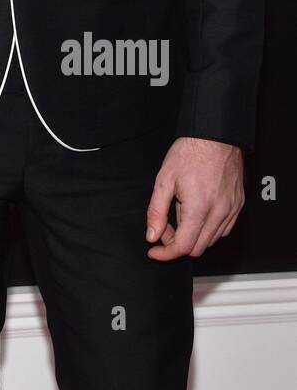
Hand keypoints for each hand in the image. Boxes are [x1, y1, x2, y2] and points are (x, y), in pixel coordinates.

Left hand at [145, 137, 244, 260]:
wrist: (215, 136)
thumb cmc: (190, 153)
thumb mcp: (164, 180)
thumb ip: (156, 211)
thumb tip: (151, 235)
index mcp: (198, 208)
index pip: (183, 247)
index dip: (165, 253)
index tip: (154, 250)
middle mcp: (218, 213)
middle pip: (197, 248)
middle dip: (177, 244)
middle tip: (164, 227)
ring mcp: (231, 210)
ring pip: (211, 240)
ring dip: (193, 236)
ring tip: (179, 214)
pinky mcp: (238, 205)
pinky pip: (223, 229)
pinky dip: (208, 229)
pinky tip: (197, 213)